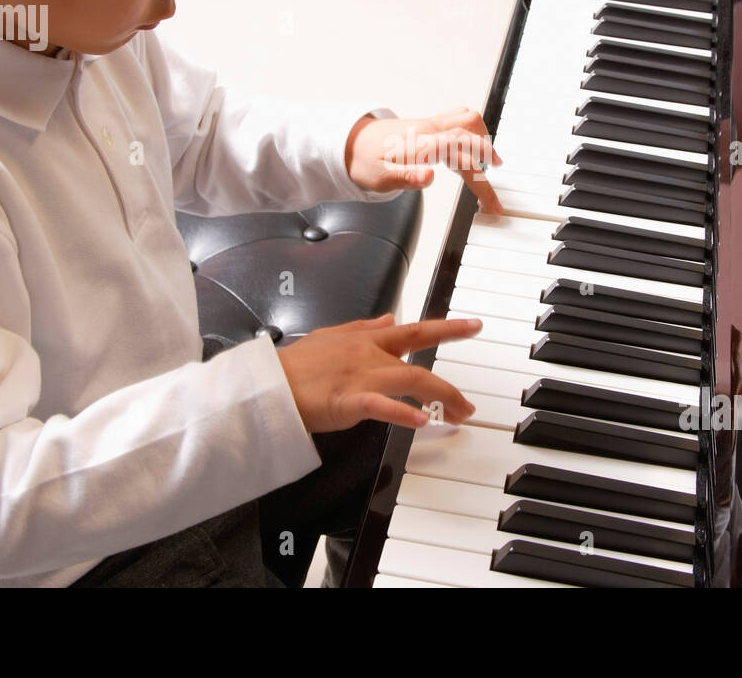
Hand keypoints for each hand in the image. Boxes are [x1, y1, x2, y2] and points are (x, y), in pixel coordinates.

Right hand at [275, 313, 480, 432]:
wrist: (267, 385)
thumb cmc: (294, 366)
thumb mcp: (330, 335)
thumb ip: (363, 327)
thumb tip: (389, 318)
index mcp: (366, 340)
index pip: (415, 330)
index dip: (448, 327)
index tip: (474, 325)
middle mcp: (369, 354)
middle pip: (421, 364)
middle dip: (450, 385)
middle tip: (469, 405)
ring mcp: (360, 376)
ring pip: (412, 381)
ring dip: (441, 399)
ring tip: (457, 416)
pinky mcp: (348, 400)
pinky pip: (382, 405)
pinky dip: (404, 413)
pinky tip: (421, 422)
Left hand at [345, 106, 504, 213]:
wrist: (349, 142)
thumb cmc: (363, 162)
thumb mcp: (379, 179)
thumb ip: (406, 178)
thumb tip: (429, 177)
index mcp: (420, 145)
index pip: (462, 157)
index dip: (481, 180)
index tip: (492, 204)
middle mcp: (429, 130)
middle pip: (472, 136)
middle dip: (489, 162)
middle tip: (492, 191)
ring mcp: (430, 123)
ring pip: (469, 120)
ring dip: (483, 140)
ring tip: (488, 163)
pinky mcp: (429, 123)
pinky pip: (459, 118)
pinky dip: (473, 131)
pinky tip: (472, 146)